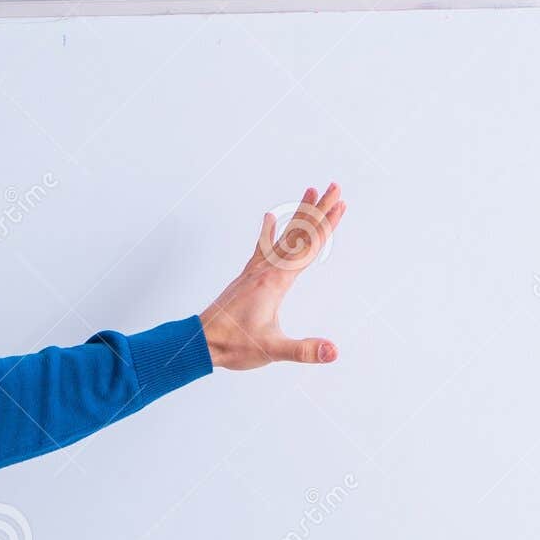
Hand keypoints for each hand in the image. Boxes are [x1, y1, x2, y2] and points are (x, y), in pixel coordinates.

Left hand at [199, 183, 345, 370]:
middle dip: (319, 210)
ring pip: (282, 237)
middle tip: (334, 186)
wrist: (198, 343)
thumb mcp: (272, 349)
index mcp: (276, 282)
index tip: (341, 204)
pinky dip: (268, 232)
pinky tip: (270, 218)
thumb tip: (333, 352)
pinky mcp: (246, 279)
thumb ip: (303, 350)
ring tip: (309, 192)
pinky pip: (261, 248)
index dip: (327, 226)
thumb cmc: (232, 345)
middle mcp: (266, 270)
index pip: (308, 247)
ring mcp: (254, 272)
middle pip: (298, 234)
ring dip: (298, 215)